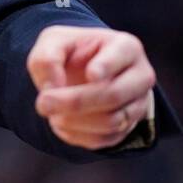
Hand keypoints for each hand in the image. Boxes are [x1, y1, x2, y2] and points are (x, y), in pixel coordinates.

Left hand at [26, 26, 154, 150]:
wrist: (81, 73)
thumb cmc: (70, 54)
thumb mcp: (53, 43)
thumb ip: (47, 59)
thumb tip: (52, 88)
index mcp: (126, 47)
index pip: (121, 56)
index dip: (106, 67)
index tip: (90, 74)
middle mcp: (139, 76)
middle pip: (114, 94)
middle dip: (74, 102)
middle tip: (42, 104)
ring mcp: (137, 104)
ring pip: (112, 121)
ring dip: (75, 121)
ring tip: (52, 114)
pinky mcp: (128, 127)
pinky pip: (106, 139)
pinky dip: (78, 135)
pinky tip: (60, 124)